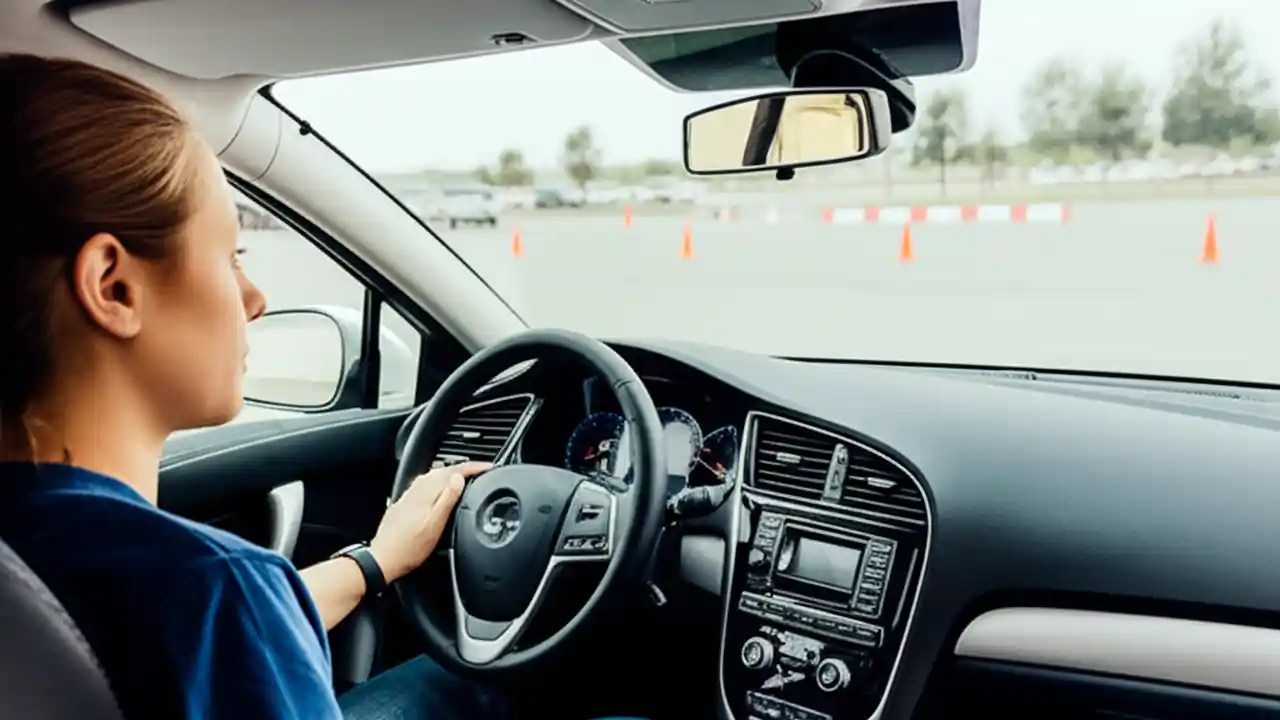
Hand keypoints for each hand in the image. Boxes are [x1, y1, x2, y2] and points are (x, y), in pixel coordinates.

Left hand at [369, 462, 490, 581]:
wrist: (383, 559)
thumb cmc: (409, 548)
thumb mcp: (434, 526)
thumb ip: (447, 499)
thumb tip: (458, 478)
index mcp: (426, 494)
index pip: (453, 472)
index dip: (472, 468)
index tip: (486, 467)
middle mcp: (416, 491)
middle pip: (442, 471)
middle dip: (463, 468)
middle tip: (478, 471)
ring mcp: (407, 497)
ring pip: (432, 477)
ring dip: (449, 474)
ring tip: (462, 477)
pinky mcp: (403, 505)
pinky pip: (423, 485)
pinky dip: (436, 482)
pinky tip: (437, 490)